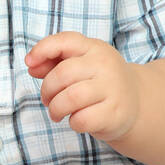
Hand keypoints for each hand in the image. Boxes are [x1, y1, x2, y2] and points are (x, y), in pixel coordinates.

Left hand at [24, 31, 141, 142]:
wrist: (135, 103)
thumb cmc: (99, 83)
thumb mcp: (80, 65)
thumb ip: (54, 62)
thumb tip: (32, 65)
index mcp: (94, 48)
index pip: (66, 41)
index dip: (43, 50)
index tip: (29, 63)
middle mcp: (105, 65)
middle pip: (63, 74)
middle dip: (47, 89)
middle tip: (47, 100)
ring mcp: (112, 89)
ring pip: (70, 98)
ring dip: (56, 108)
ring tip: (56, 113)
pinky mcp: (115, 113)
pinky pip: (82, 119)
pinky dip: (73, 122)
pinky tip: (77, 120)